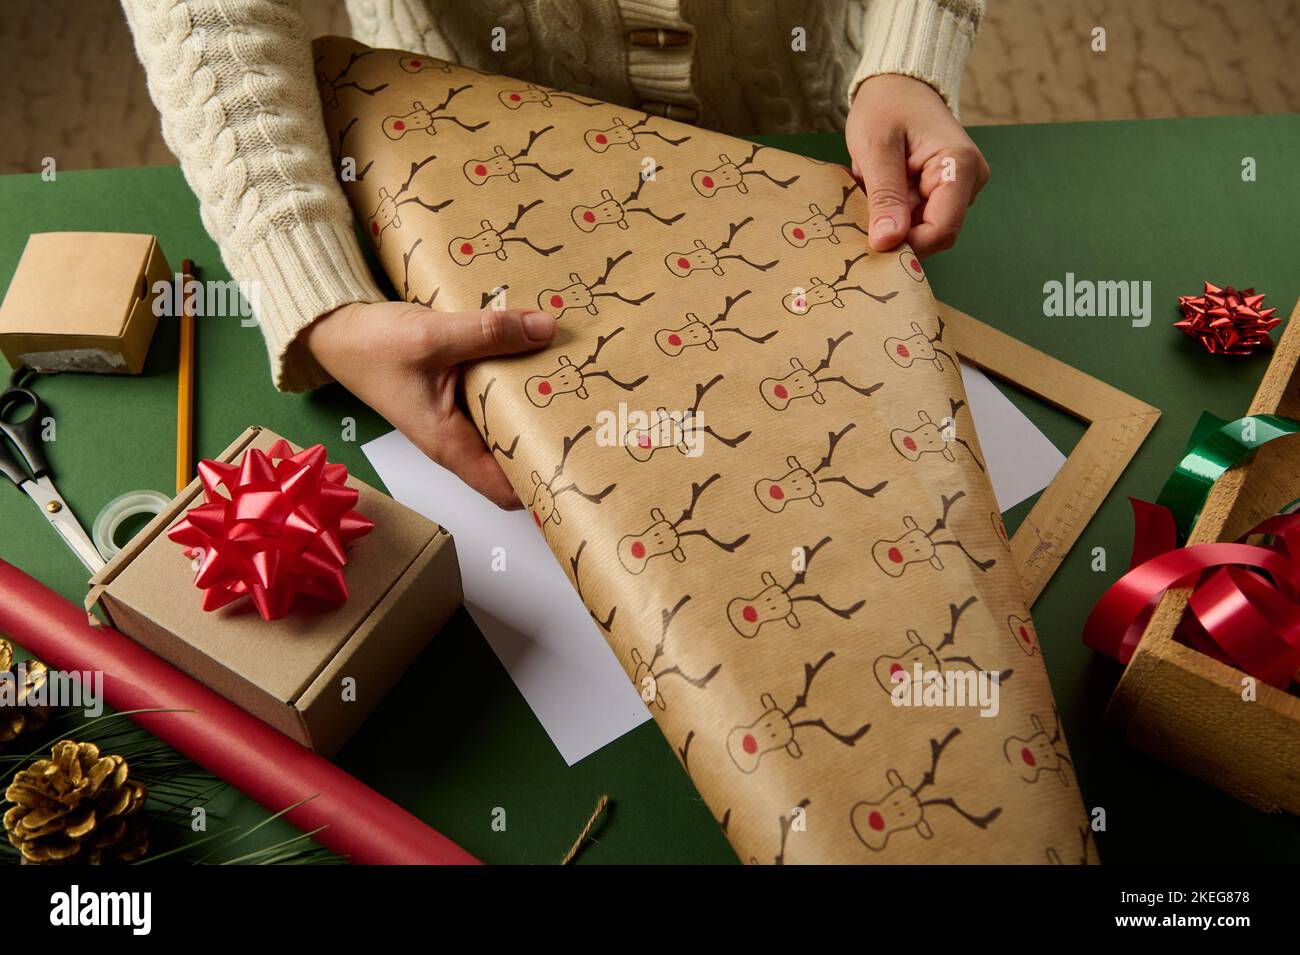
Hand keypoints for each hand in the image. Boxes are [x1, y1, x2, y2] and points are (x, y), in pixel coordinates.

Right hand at [301, 301, 556, 507]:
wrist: (335, 329)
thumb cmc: (370, 346)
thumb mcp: (433, 335)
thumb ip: (488, 332)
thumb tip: (545, 329)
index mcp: (449, 444)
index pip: (506, 490)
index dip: (543, 489)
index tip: (581, 473)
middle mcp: (456, 438)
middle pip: (515, 457)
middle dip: (551, 443)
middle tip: (593, 422)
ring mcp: (458, 416)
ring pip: (509, 424)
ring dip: (537, 409)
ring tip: (580, 390)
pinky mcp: (458, 391)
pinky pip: (498, 396)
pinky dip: (519, 383)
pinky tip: (542, 359)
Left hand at [846, 74, 989, 256]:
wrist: (898, 85)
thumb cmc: (887, 106)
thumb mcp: (876, 148)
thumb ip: (884, 196)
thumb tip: (887, 243)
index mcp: (960, 167)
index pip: (942, 231)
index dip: (907, 245)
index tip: (871, 240)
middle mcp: (968, 182)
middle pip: (932, 233)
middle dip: (895, 230)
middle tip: (861, 208)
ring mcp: (957, 189)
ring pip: (920, 228)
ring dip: (890, 219)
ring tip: (869, 189)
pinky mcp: (942, 192)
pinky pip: (915, 217)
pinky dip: (891, 210)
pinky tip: (876, 189)